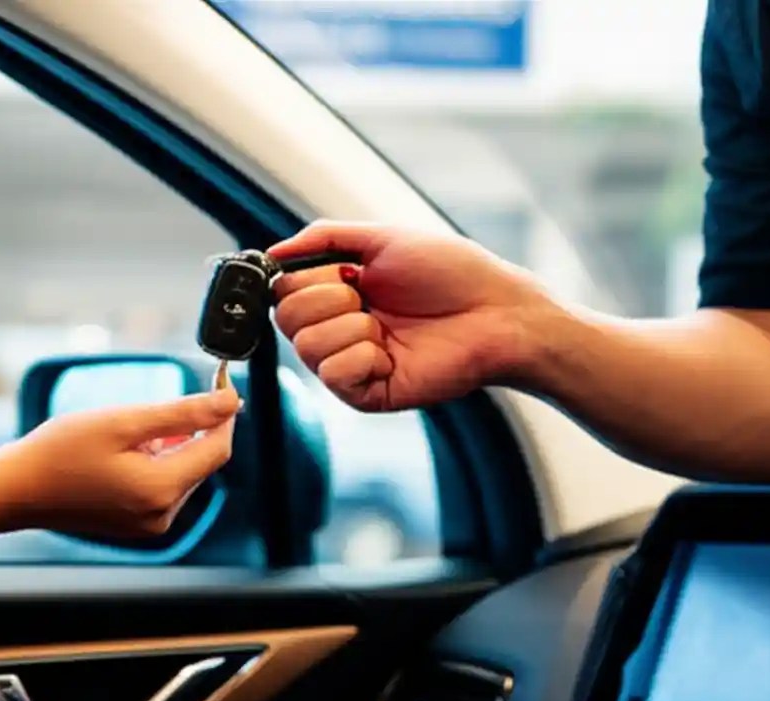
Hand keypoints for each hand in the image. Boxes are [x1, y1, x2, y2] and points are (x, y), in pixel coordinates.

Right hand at [0, 388, 239, 536]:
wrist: (17, 488)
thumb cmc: (61, 450)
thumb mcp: (124, 421)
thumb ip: (182, 413)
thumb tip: (230, 402)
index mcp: (162, 490)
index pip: (218, 449)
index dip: (223, 415)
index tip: (220, 385)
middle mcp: (163, 515)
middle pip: (201, 462)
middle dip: (191, 430)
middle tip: (154, 407)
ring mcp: (150, 525)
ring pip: (183, 473)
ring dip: (171, 447)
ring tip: (128, 434)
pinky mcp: (138, 525)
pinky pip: (163, 487)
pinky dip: (156, 464)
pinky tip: (124, 452)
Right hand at [270, 221, 556, 411]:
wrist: (496, 313)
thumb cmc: (451, 272)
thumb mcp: (383, 237)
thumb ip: (324, 237)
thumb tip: (273, 250)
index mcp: (339, 293)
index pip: (282, 291)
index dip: (307, 280)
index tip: (346, 273)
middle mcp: (339, 328)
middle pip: (285, 319)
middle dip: (328, 299)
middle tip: (369, 297)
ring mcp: (351, 363)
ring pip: (307, 347)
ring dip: (350, 326)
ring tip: (385, 326)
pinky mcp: (366, 393)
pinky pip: (333, 375)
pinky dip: (361, 356)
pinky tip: (389, 353)